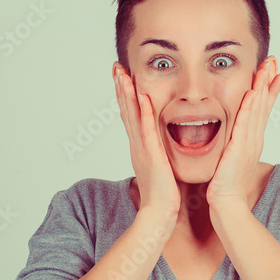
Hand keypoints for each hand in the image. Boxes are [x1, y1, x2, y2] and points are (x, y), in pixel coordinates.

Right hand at [114, 65, 180, 225]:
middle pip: (126, 111)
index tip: (122, 77)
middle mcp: (137, 144)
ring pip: (133, 115)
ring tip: (123, 74)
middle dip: (121, 88)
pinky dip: (144, 113)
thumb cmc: (162, 193)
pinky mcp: (152, 154)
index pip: (130, 116)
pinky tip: (143, 97)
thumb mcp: (158, 166)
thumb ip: (158, 153)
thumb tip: (160, 146)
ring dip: (127, 94)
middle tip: (116, 68)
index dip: (125, 96)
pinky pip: (147, 129)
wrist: (160, 212)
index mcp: (139, 146)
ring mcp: (142, 148)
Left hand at [207, 57, 279, 209]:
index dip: (269, 91)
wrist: (227, 203)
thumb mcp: (232, 158)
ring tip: (266, 68)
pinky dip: (249, 107)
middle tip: (273, 61)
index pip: (263, 110)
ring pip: (256, 109)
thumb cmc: (226, 185)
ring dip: (261, 87)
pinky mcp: (239, 148)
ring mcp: (249, 142)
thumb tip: (233, 137)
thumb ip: (234, 145)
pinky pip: (244, 123)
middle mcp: (254, 138)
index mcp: (252, 140)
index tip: (276, 73)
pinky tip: (252, 92)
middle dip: (268, 81)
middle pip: (263, 104)